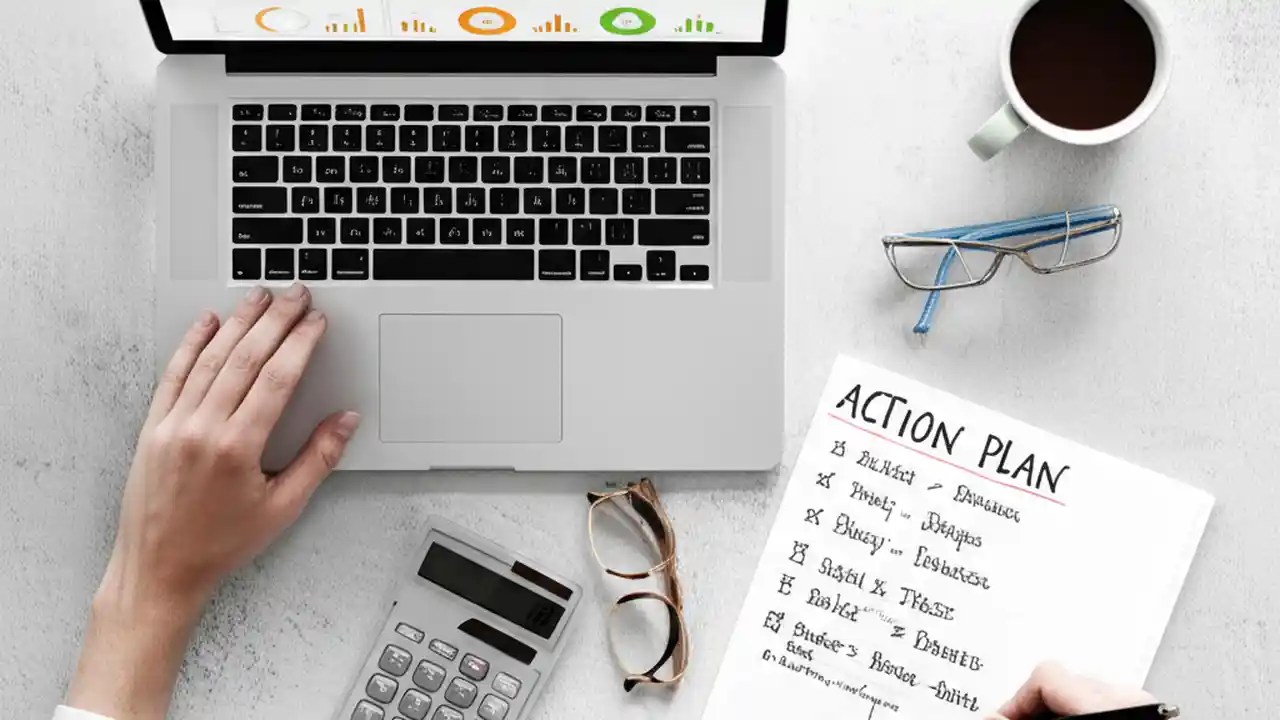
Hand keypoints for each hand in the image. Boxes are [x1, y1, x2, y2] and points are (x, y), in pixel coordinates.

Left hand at [67, 285, 359, 719]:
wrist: (158, 570)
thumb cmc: (220, 546)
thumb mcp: (283, 508)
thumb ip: (318, 459)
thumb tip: (344, 421)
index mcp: (238, 448)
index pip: (276, 378)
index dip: (299, 344)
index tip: (315, 322)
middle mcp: (202, 429)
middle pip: (244, 358)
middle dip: (274, 320)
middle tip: (295, 294)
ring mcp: (172, 424)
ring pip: (210, 358)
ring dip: (238, 323)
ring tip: (259, 298)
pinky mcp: (152, 427)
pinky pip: (174, 374)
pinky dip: (191, 344)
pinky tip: (207, 323)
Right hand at [991, 662, 1157, 719]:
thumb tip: (991, 716)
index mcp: (1108, 700)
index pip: (1045, 676)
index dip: (1014, 699)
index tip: (999, 719)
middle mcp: (1129, 696)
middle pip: (1062, 680)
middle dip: (1034, 704)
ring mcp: (1141, 704)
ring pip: (1083, 691)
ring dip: (1056, 708)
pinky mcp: (1148, 712)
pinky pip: (1104, 700)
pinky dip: (1081, 711)